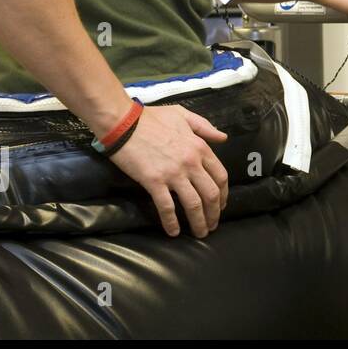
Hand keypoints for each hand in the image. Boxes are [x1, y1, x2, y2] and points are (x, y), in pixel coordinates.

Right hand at [108, 104, 229, 237]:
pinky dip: (172, 222)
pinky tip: (174, 232)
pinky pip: (167, 207)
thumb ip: (205, 127)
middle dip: (214, 213)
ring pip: (193, 204)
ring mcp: (173, 173)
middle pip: (210, 193)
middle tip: (212, 225)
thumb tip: (223, 138)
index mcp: (200, 147)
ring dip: (199, 222)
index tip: (221, 206)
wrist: (124, 122)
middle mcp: (191, 163)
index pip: (220, 176)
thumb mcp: (184, 115)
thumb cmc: (152, 118)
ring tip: (200, 233)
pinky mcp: (154, 182)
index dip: (223, 194)